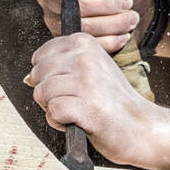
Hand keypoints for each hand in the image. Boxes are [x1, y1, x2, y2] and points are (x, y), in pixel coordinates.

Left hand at [24, 31, 158, 168]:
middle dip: (47, 94)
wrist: (140, 126)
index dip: (47, 76)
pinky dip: (60, 122)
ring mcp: (86, 81)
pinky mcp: (86, 106)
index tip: (69, 85)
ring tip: (77, 111)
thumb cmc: (113, 101)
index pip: (40, 56)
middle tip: (73, 101)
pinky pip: (52, 112)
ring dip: (54, 109)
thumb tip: (28, 76)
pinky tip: (78, 122)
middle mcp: (84, 57)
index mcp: (85, 43)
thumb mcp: (91, 70)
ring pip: (41, 94)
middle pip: (37, 75)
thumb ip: (62, 66)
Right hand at [34, 0, 152, 54]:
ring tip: (129, 20)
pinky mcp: (64, 35)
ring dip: (111, 26)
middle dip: (108, 9)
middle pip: (77, 7)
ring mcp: (55, 17)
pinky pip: (83, 43)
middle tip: (128, 6)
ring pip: (81, 27)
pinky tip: (122, 35)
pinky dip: (107, 42)